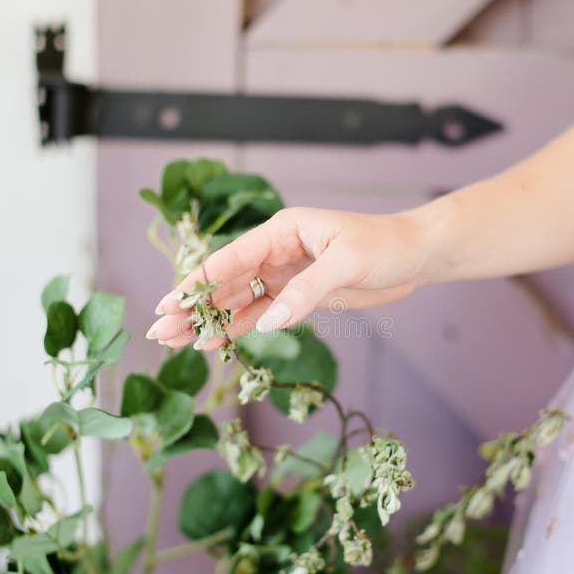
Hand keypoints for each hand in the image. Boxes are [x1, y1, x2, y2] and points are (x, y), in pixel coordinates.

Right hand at [146, 206, 432, 349]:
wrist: (415, 255)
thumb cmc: (384, 246)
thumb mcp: (346, 263)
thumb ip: (306, 292)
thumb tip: (270, 322)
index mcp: (282, 231)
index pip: (230, 259)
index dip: (197, 283)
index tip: (167, 303)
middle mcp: (276, 251)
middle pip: (225, 283)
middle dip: (192, 307)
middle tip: (158, 332)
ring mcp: (284, 275)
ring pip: (237, 301)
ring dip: (208, 321)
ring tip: (174, 342)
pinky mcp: (296, 295)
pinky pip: (260, 313)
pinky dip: (236, 328)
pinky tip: (212, 343)